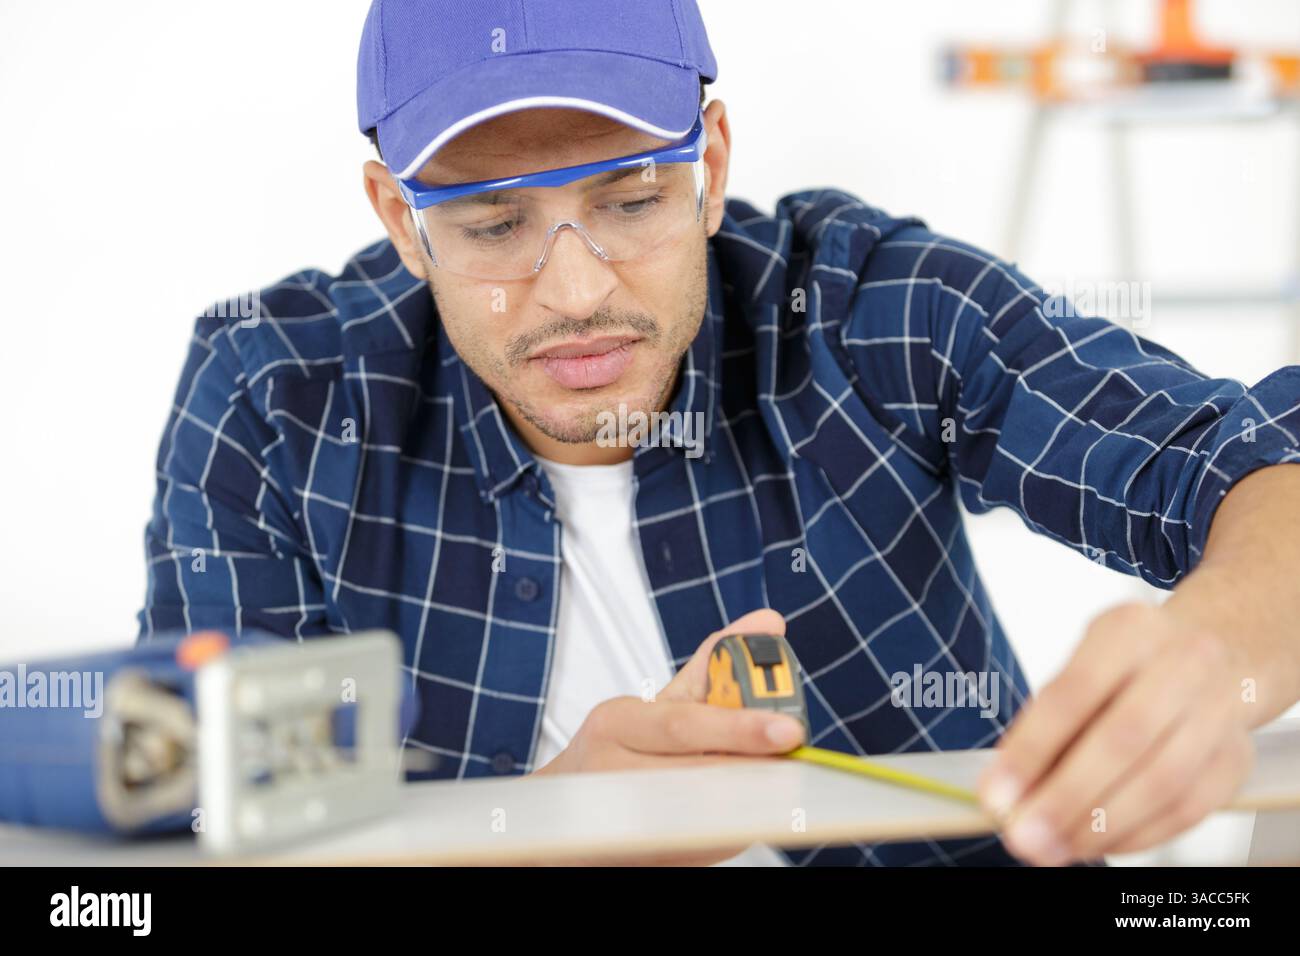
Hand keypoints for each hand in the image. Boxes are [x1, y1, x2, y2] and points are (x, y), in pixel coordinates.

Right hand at [530, 608, 805, 864]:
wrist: (566, 809)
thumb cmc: (623, 747)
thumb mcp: (662, 701)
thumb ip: (716, 663)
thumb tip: (770, 622)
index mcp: (615, 723)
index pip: (683, 723)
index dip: (739, 726)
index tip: (789, 729)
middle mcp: (609, 772)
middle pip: (694, 773)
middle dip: (753, 767)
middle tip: (796, 761)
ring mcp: (622, 820)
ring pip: (699, 814)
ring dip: (747, 800)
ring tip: (781, 784)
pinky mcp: (639, 854)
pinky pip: (698, 844)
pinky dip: (732, 828)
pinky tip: (750, 810)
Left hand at [977, 601, 1255, 864]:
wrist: (1217, 655)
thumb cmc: (1131, 667)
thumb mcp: (1084, 666)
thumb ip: (1047, 721)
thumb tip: (1008, 789)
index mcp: (1128, 631)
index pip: (1072, 694)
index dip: (1030, 750)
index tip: (996, 794)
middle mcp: (1183, 663)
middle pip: (1122, 740)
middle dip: (1065, 797)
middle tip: (1023, 835)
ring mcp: (1219, 711)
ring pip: (1161, 781)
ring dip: (1099, 826)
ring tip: (1053, 849)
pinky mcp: (1236, 759)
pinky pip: (1187, 809)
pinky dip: (1136, 835)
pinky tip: (1096, 843)